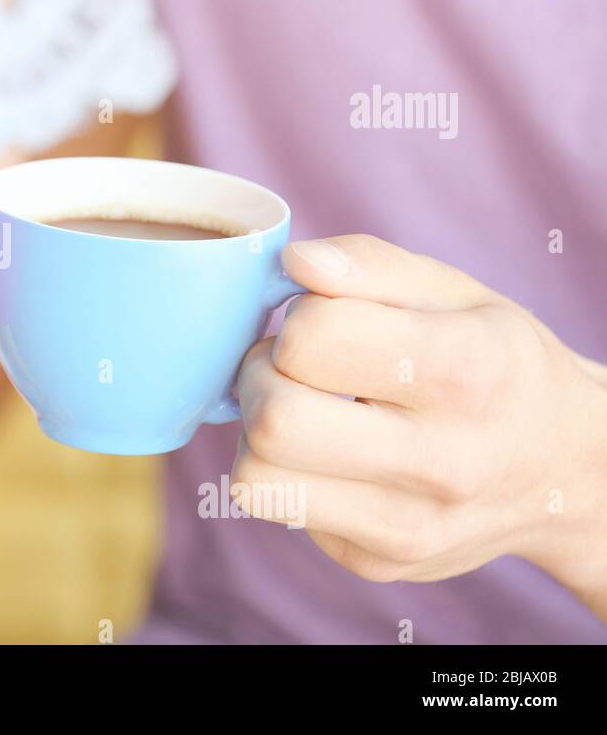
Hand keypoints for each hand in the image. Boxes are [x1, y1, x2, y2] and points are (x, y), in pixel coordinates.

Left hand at [231, 234, 606, 613]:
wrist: (569, 475)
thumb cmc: (497, 364)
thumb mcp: (454, 293)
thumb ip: (368, 265)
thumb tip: (294, 261)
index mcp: (467, 371)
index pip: (312, 339)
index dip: (298, 319)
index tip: (321, 321)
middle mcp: (443, 461)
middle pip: (274, 421)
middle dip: (257, 378)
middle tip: (287, 366)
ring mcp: (410, 526)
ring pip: (256, 480)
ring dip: (257, 433)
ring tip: (302, 409)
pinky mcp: (377, 563)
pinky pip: (277, 511)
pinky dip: (285, 473)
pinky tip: (330, 454)